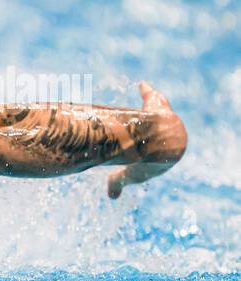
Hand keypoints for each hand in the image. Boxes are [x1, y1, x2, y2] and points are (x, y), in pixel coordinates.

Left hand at [107, 82, 185, 198]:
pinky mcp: (157, 105)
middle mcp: (168, 132)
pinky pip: (153, 96)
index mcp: (165, 152)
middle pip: (159, 128)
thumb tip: (112, 196)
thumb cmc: (145, 161)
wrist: (160, 143)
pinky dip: (147, 92)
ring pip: (157, 111)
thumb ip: (118, 182)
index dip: (148, 150)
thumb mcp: (129, 175)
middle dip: (154, 124)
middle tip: (146, 121)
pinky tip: (142, 85)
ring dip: (152, 107)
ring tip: (146, 100)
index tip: (143, 149)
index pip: (156, 151)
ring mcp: (164, 118)